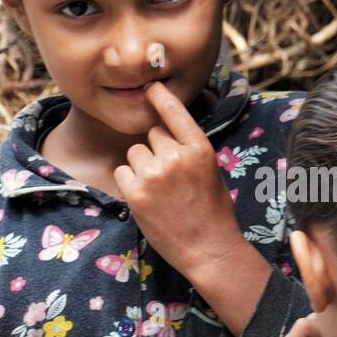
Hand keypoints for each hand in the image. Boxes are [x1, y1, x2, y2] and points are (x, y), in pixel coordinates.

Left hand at [113, 81, 248, 277]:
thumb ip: (189, 149)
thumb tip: (164, 133)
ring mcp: (154, 174)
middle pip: (152, 135)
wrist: (209, 249)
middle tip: (170, 178)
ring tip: (160, 192)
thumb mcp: (211, 171)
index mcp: (200, 148)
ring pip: (135, 153)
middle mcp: (176, 156)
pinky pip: (122, 172)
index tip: (150, 87)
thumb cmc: (214, 212)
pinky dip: (130, 184)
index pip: (174, 112)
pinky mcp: (136, 193)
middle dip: (156, 150)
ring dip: (142, 167)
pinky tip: (147, 200)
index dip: (159, 97)